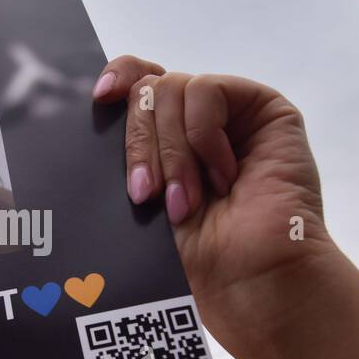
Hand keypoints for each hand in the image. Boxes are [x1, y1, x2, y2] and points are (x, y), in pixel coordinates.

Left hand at [94, 56, 343, 358]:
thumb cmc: (197, 259)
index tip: (101, 98)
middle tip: (146, 197)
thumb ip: (123, 153)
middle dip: (139, 145)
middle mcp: (196, 123)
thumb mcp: (142, 202)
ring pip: (171, 88)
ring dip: (172, 152)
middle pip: (146, 90)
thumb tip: (94, 109)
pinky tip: (222, 176)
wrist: (248, 281)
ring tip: (186, 201)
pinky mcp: (264, 109)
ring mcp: (230, 115)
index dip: (118, 77)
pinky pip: (207, 91)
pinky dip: (203, 136)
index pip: (136, 81)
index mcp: (166, 141)